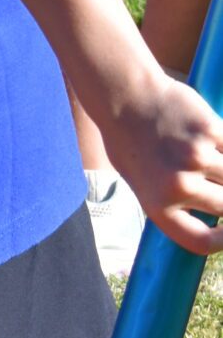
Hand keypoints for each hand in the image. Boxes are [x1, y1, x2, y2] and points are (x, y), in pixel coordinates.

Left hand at [102, 70, 222, 255]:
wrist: (124, 95)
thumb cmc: (130, 140)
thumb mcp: (140, 181)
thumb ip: (171, 202)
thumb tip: (210, 218)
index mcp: (157, 206)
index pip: (201, 242)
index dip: (221, 241)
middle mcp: (179, 187)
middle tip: (215, 184)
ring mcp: (197, 158)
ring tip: (207, 159)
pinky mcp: (210, 131)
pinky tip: (216, 142)